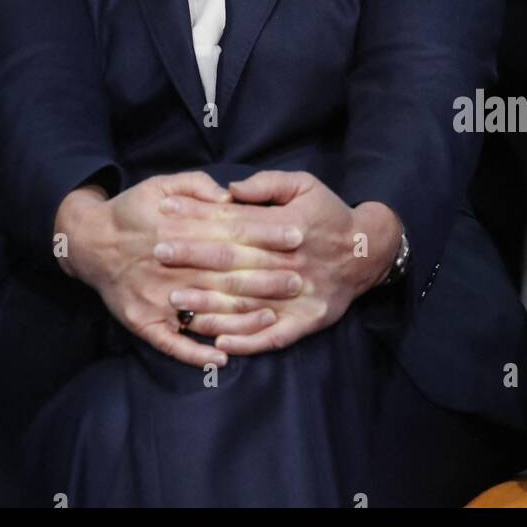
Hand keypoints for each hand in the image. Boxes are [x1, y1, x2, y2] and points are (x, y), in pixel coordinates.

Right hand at [54, 172, 304, 368]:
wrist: (88, 242)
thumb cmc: (131, 211)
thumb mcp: (160, 183)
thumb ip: (196, 186)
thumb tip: (230, 196)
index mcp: (177, 228)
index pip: (231, 232)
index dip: (266, 235)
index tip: (297, 236)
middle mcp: (169, 264)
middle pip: (225, 273)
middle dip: (265, 277)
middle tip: (298, 280)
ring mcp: (156, 297)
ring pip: (205, 309)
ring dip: (240, 316)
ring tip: (272, 317)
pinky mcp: (143, 321)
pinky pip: (172, 342)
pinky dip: (196, 353)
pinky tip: (221, 360)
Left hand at [154, 169, 402, 355]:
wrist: (368, 252)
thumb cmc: (330, 214)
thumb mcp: (304, 184)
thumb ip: (267, 184)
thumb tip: (229, 189)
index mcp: (286, 226)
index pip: (233, 221)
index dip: (198, 217)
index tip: (167, 215)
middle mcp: (289, 261)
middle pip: (233, 260)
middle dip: (193, 257)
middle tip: (158, 255)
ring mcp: (298, 296)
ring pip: (246, 302)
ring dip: (209, 302)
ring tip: (175, 301)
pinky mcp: (306, 322)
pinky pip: (272, 336)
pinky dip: (245, 340)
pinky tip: (218, 342)